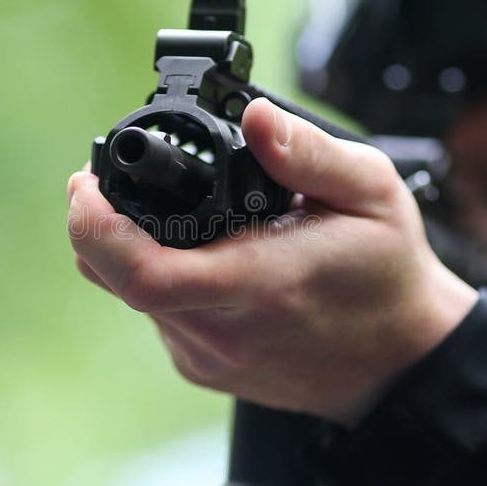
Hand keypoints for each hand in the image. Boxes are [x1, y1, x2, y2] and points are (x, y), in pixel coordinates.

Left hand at [68, 98, 476, 423]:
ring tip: (170, 214)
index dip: (93, 225)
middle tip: (108, 183)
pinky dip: (159, 279)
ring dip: (130, 250)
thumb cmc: (387, 273)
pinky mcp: (203, 368)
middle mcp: (223, 331)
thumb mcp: (372, 193)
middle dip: (99, 225)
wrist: (400, 362)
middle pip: (116, 279)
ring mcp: (208, 357)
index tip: (85, 182)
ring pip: (131, 296)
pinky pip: (157, 316)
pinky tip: (200, 257)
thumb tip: (255, 116)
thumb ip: (310, 152)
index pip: (142, 271)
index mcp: (259, 283)